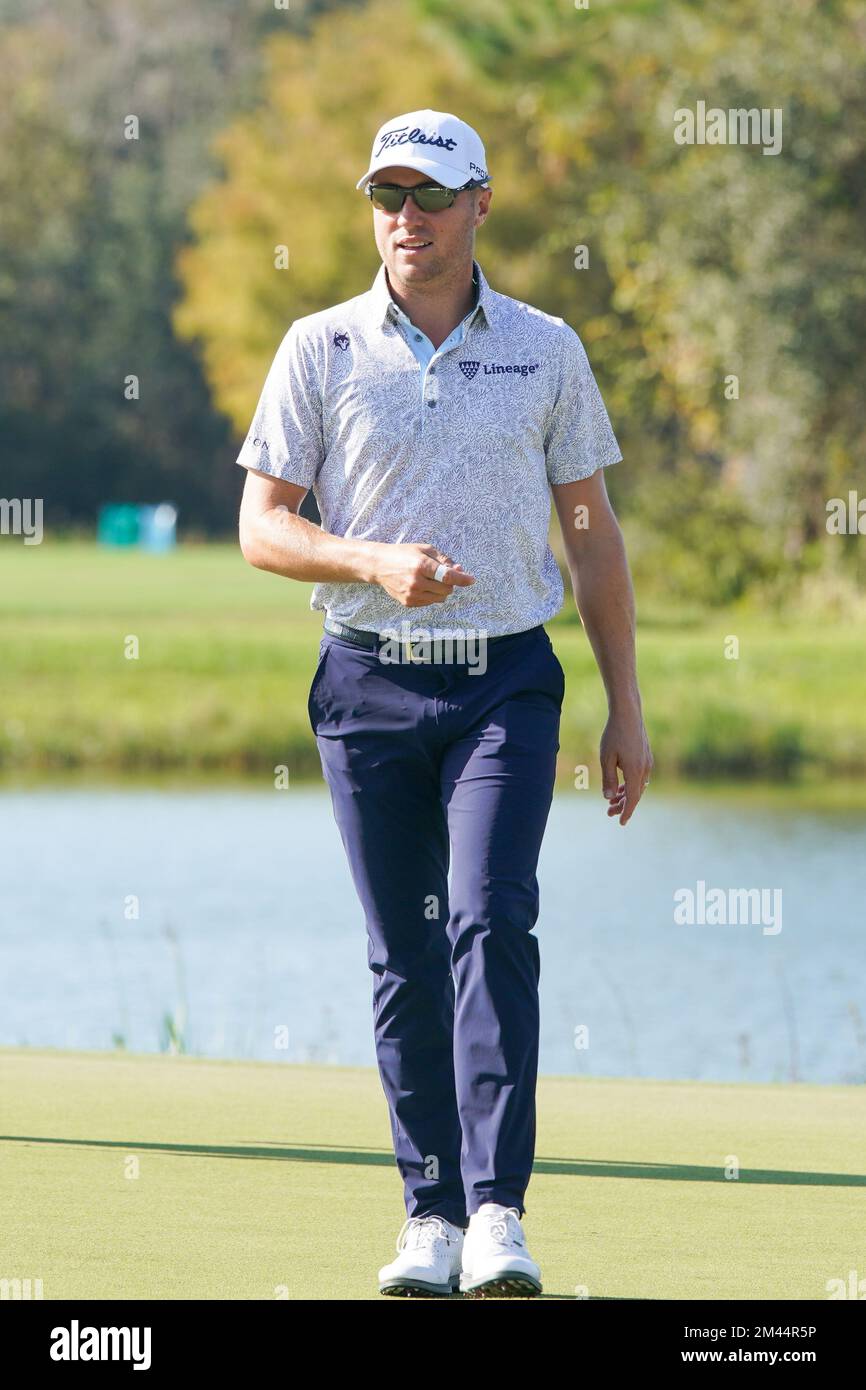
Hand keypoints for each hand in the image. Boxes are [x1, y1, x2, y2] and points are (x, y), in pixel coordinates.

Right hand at [370, 542, 474, 607]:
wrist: (379, 565)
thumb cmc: (404, 554)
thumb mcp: (424, 549)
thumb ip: (444, 559)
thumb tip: (460, 570)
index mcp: (421, 565)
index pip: (448, 576)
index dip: (462, 579)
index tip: (472, 580)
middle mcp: (416, 582)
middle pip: (447, 589)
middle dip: (449, 583)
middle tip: (442, 575)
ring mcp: (411, 594)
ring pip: (440, 598)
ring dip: (441, 590)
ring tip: (430, 580)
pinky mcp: (408, 602)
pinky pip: (430, 602)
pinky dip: (431, 595)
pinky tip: (422, 585)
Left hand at [600, 708, 652, 825]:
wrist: (628, 714)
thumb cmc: (614, 734)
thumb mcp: (606, 758)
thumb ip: (608, 779)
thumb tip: (609, 798)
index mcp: (635, 771)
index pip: (633, 798)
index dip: (627, 811)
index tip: (621, 822)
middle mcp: (645, 769)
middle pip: (636, 794)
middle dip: (623, 805)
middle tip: (608, 812)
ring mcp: (647, 763)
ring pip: (638, 786)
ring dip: (626, 795)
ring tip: (612, 801)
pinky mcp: (646, 757)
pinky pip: (640, 777)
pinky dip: (631, 785)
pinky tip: (621, 786)